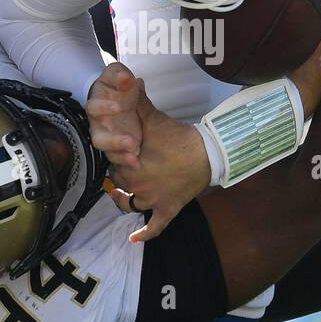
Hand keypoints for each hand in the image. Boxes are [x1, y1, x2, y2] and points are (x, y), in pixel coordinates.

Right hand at [86, 63, 143, 167]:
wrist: (122, 97)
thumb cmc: (118, 86)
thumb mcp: (121, 76)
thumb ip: (122, 77)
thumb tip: (125, 77)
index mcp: (97, 104)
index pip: (93, 107)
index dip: (104, 108)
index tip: (119, 107)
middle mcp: (98, 124)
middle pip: (98, 137)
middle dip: (114, 141)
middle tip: (132, 141)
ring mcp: (107, 136)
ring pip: (108, 151)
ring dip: (120, 154)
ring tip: (134, 155)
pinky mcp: (116, 147)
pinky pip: (117, 158)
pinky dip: (126, 161)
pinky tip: (137, 162)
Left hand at [108, 92, 210, 242]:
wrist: (208, 154)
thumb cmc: (179, 137)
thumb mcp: (155, 119)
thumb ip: (138, 102)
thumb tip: (129, 82)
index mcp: (130, 164)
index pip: (112, 162)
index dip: (115, 156)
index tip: (120, 151)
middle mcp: (137, 185)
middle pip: (119, 181)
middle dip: (120, 173)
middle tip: (125, 164)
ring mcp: (152, 200)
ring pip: (130, 203)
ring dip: (123, 200)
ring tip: (118, 195)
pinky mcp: (167, 209)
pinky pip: (154, 226)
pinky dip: (144, 233)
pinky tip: (133, 239)